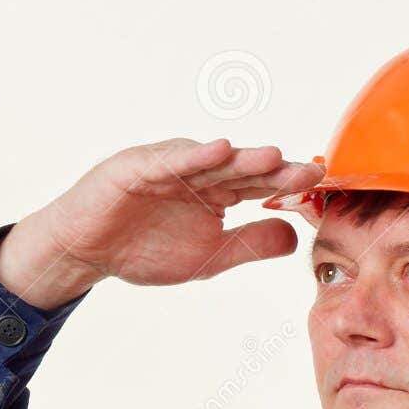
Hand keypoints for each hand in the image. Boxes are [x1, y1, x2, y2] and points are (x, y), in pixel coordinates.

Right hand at [0, 139, 324, 307]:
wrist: (86, 252)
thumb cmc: (143, 249)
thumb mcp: (208, 257)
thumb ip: (248, 245)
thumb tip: (294, 236)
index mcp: (218, 193)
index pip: (260, 186)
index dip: (290, 186)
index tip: (322, 188)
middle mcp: (198, 173)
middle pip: (243, 169)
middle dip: (277, 170)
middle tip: (311, 170)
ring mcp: (168, 166)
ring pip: (211, 161)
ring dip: (242, 157)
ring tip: (274, 156)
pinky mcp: (136, 166)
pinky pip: (168, 160)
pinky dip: (192, 156)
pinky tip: (218, 151)